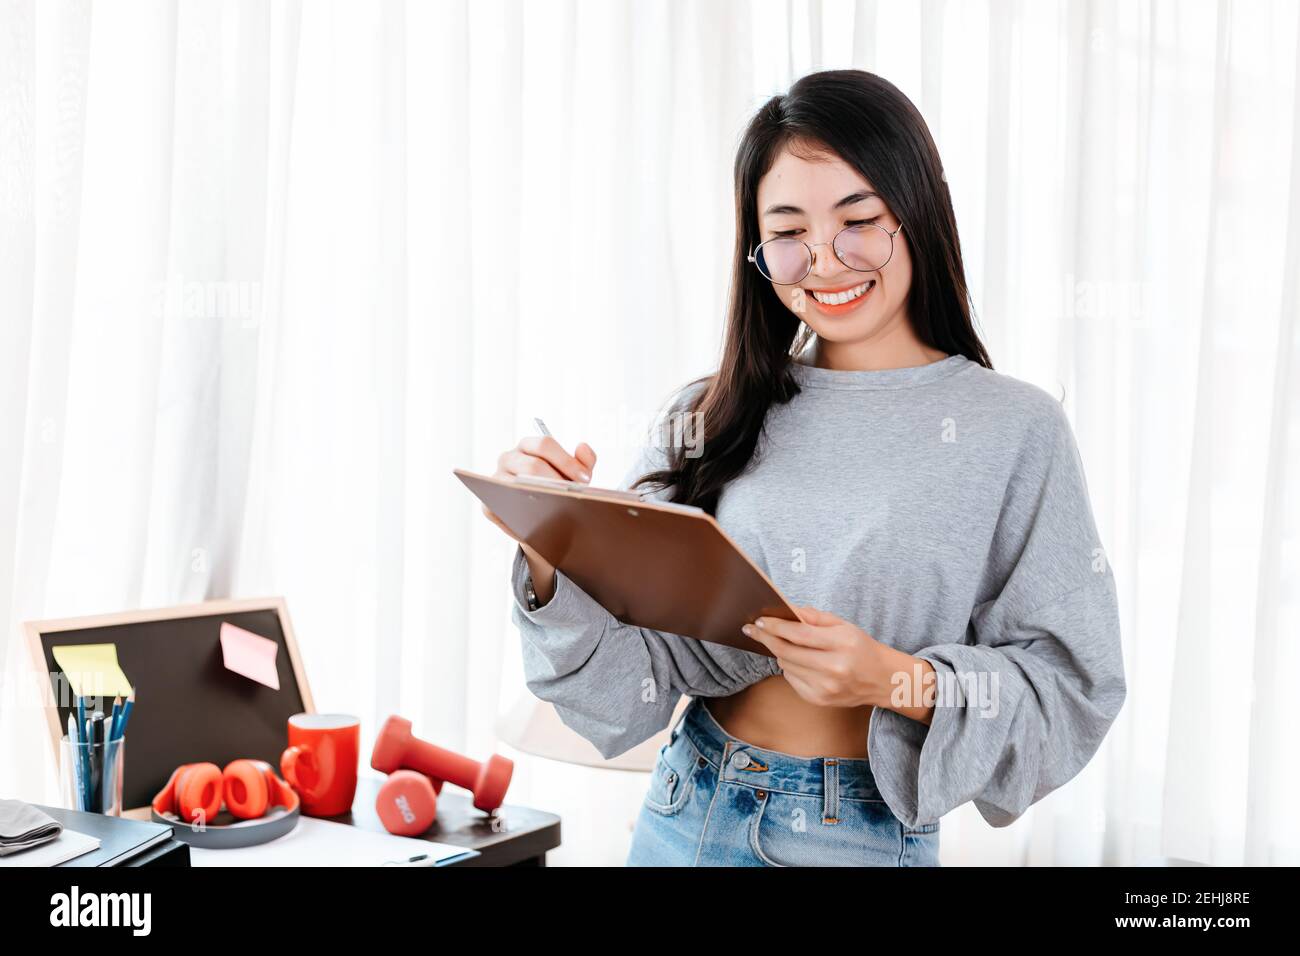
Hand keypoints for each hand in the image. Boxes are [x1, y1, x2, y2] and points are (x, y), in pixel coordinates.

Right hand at [483, 435, 597, 540]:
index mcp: (528, 446)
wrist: (538, 517)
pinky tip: (541, 521)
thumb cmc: (556, 488)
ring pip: (518, 485)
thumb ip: (583, 461)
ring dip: (541, 497)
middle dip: (556, 482)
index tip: (584, 479)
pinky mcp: (488, 504)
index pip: (544, 444)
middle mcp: (508, 458)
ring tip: (560, 507)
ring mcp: (495, 480)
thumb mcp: (572, 474)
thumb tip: (583, 447)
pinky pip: (503, 508)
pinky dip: (523, 515)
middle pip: (532, 466)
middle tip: (574, 497)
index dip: (566, 461)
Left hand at [742, 606, 931, 713]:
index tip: (759, 621)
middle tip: (753, 629)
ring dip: (780, 652)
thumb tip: (786, 610)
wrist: (882, 679)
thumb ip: (814, 617)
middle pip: (787, 651)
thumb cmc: (861, 648)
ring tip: (783, 643)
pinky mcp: (819, 700)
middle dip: (767, 638)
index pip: (799, 634)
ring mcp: (826, 687)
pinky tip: (800, 662)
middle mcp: (834, 668)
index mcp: (842, 644)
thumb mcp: (843, 625)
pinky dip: (790, 667)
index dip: (775, 626)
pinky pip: (791, 679)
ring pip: (786, 665)